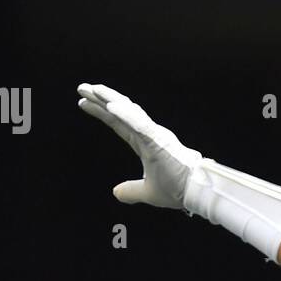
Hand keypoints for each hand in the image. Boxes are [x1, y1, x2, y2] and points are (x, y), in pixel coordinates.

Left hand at [77, 83, 204, 209]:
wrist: (197, 192)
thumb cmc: (179, 189)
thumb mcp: (148, 192)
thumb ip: (132, 191)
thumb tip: (116, 192)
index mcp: (146, 144)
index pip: (119, 124)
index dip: (102, 112)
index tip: (84, 103)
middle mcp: (150, 135)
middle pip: (121, 112)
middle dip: (101, 99)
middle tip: (82, 87)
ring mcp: (155, 136)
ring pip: (129, 112)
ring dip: (110, 99)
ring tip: (93, 89)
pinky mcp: (159, 140)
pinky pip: (139, 125)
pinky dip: (125, 114)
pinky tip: (110, 106)